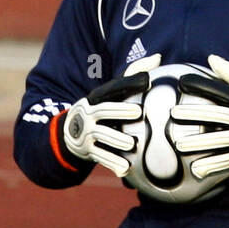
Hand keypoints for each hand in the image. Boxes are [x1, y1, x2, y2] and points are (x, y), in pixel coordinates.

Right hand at [62, 59, 158, 176]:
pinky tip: (126, 170)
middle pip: (104, 110)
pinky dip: (113, 164)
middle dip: (120, 111)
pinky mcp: (88, 151)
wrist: (70, 135)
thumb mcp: (111, 92)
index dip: (128, 83)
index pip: (112, 88)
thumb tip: (158, 56)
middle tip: (139, 113)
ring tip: (133, 144)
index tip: (147, 81)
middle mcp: (90, 113)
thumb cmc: (103, 109)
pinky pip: (101, 157)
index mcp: (97, 97)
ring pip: (102, 136)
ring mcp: (87, 133)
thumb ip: (133, 74)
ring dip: (117, 140)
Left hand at [170, 54, 228, 179]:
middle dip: (194, 116)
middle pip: (216, 117)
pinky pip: (227, 161)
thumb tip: (210, 58)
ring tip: (178, 146)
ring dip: (198, 144)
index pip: (219, 91)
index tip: (182, 82)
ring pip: (219, 141)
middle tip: (172, 115)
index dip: (200, 85)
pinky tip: (196, 170)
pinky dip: (212, 166)